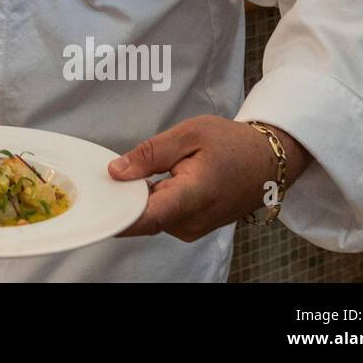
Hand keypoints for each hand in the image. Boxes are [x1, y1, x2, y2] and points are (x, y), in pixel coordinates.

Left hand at [109, 115, 310, 241]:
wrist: (266, 162)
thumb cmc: (231, 143)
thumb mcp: (190, 133)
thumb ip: (150, 153)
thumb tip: (116, 171)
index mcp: (194, 195)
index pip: (149, 216)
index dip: (118, 214)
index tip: (95, 205)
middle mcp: (192, 220)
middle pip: (143, 217)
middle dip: (120, 199)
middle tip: (102, 175)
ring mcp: (193, 228)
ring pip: (150, 217)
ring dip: (135, 199)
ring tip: (129, 174)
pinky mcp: (191, 227)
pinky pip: (161, 217)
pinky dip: (149, 201)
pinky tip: (145, 184)